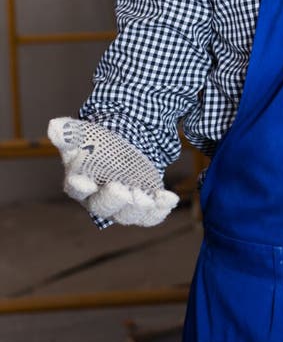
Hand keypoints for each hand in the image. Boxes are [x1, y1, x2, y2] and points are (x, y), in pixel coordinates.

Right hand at [48, 118, 178, 225]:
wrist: (124, 141)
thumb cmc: (97, 141)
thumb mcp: (84, 133)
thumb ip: (70, 132)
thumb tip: (54, 125)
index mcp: (80, 182)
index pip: (76, 188)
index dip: (80, 186)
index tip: (86, 182)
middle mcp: (99, 198)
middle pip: (103, 206)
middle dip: (113, 200)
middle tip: (123, 190)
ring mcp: (123, 204)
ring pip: (128, 215)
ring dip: (138, 208)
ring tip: (147, 197)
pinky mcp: (143, 203)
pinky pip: (151, 215)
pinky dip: (160, 210)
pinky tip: (169, 198)